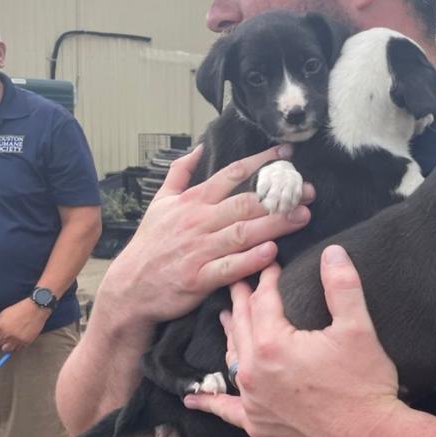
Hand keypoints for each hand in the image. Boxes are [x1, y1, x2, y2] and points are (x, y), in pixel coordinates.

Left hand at [0, 298, 49, 351]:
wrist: (37, 308)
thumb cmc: (20, 309)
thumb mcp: (4, 313)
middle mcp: (6, 334)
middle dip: (2, 337)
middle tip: (9, 331)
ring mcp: (16, 339)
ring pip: (6, 348)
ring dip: (8, 344)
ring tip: (13, 337)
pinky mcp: (25, 342)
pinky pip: (17, 349)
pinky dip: (18, 345)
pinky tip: (21, 337)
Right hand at [97, 145, 314, 325]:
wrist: (128, 288)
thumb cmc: (150, 244)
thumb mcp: (159, 203)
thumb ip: (179, 173)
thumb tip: (198, 148)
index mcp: (192, 201)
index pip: (232, 174)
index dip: (261, 162)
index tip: (287, 154)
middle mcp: (198, 222)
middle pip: (245, 203)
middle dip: (279, 195)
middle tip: (307, 191)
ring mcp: (199, 250)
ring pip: (243, 232)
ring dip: (275, 223)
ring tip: (303, 216)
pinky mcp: (199, 278)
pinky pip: (229, 267)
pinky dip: (250, 260)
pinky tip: (272, 252)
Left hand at [184, 245, 402, 436]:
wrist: (368, 436)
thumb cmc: (363, 382)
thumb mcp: (358, 327)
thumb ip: (342, 286)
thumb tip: (333, 251)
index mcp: (273, 344)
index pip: (263, 301)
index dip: (268, 279)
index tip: (272, 264)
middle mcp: (254, 372)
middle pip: (242, 326)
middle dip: (242, 301)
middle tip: (239, 281)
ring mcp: (253, 400)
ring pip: (233, 358)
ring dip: (230, 335)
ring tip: (225, 318)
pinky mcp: (258, 423)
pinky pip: (227, 409)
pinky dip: (210, 401)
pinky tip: (194, 398)